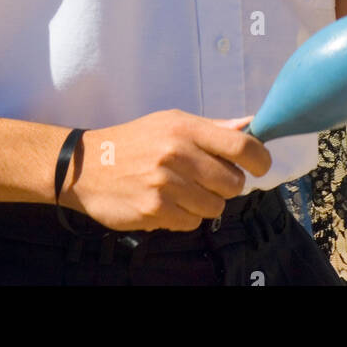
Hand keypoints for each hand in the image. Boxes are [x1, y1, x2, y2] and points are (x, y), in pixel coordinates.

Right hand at [63, 109, 271, 231]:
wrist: (86, 166)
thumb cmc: (135, 141)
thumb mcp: (169, 122)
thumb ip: (212, 128)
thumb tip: (251, 124)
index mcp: (184, 128)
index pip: (241, 146)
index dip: (260, 160)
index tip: (259, 166)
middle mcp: (177, 154)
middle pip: (233, 183)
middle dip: (226, 185)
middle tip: (206, 178)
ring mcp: (166, 184)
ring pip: (215, 207)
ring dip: (204, 203)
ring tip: (181, 190)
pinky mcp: (155, 211)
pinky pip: (192, 223)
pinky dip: (184, 216)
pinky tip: (166, 202)